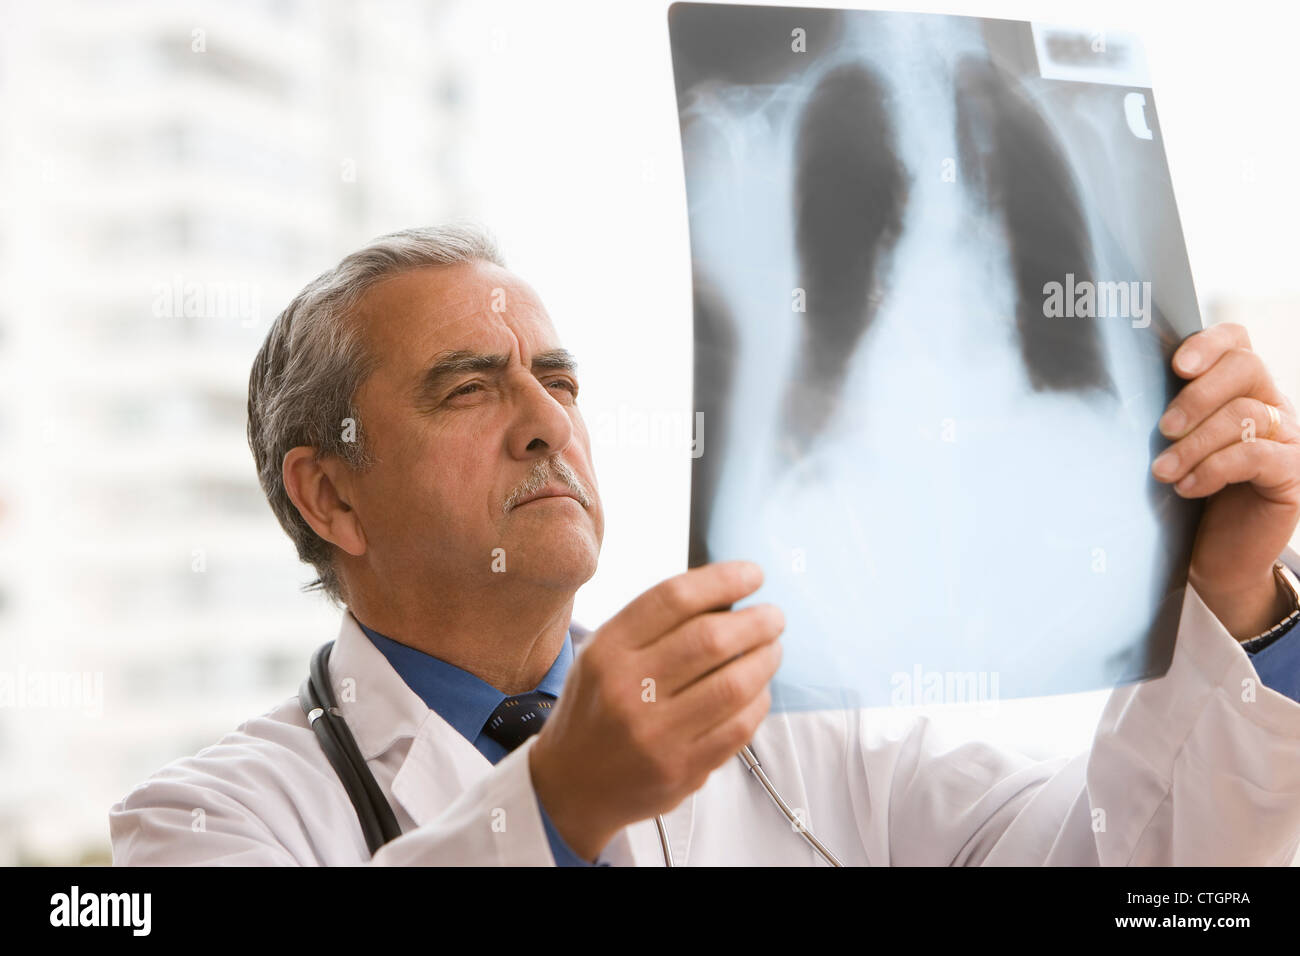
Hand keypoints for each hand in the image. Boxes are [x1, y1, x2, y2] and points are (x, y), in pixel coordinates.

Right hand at [528, 560, 782, 860]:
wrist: (572, 784)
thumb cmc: (598, 707)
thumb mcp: (603, 655)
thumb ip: (653, 626)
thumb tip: (728, 595)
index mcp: (607, 650)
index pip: (674, 599)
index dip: (723, 580)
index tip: (753, 575)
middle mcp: (627, 689)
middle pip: (711, 639)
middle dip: (757, 621)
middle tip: (774, 616)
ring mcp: (655, 734)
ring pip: (734, 684)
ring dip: (766, 659)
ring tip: (773, 648)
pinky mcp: (681, 769)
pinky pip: (738, 726)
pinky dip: (759, 700)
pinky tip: (758, 689)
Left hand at [1151, 322, 1299, 637]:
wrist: (1214, 555)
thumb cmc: (1186, 493)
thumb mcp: (1171, 447)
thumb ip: (1165, 415)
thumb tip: (1122, 392)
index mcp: (1239, 387)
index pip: (1236, 341)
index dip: (1209, 343)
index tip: (1177, 366)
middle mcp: (1269, 403)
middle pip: (1246, 368)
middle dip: (1198, 396)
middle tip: (1163, 428)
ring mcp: (1286, 437)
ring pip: (1247, 414)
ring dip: (1196, 443)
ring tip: (1163, 471)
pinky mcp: (1290, 474)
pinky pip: (1257, 456)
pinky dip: (1214, 469)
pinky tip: (1188, 488)